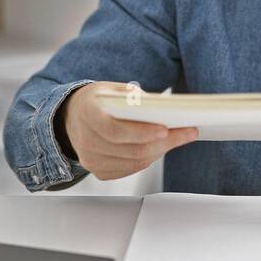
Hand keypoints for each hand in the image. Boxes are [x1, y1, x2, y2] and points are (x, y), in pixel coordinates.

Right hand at [63, 82, 199, 180]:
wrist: (72, 118)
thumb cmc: (97, 101)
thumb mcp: (112, 89)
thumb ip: (133, 97)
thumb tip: (162, 109)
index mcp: (87, 114)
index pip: (115, 130)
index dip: (142, 132)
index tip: (165, 129)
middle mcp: (85, 141)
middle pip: (130, 149)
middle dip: (164, 142)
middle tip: (187, 132)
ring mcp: (91, 160)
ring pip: (134, 162)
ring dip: (160, 151)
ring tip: (179, 138)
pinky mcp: (99, 171)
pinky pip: (130, 169)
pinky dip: (149, 159)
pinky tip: (160, 147)